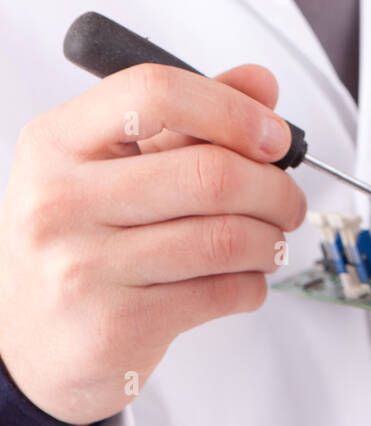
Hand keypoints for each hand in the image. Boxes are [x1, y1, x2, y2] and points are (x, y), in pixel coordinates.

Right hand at [0, 63, 305, 424]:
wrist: (26, 341)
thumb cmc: (75, 241)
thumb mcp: (111, 163)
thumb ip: (187, 116)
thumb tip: (259, 84)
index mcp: (56, 142)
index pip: (154, 93)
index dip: (232, 109)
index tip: (272, 135)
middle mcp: (59, 200)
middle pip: (209, 173)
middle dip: (273, 187)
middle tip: (288, 199)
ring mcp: (82, 267)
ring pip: (225, 237)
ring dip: (271, 240)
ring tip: (271, 241)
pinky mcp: (113, 326)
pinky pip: (220, 293)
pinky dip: (253, 284)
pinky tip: (244, 279)